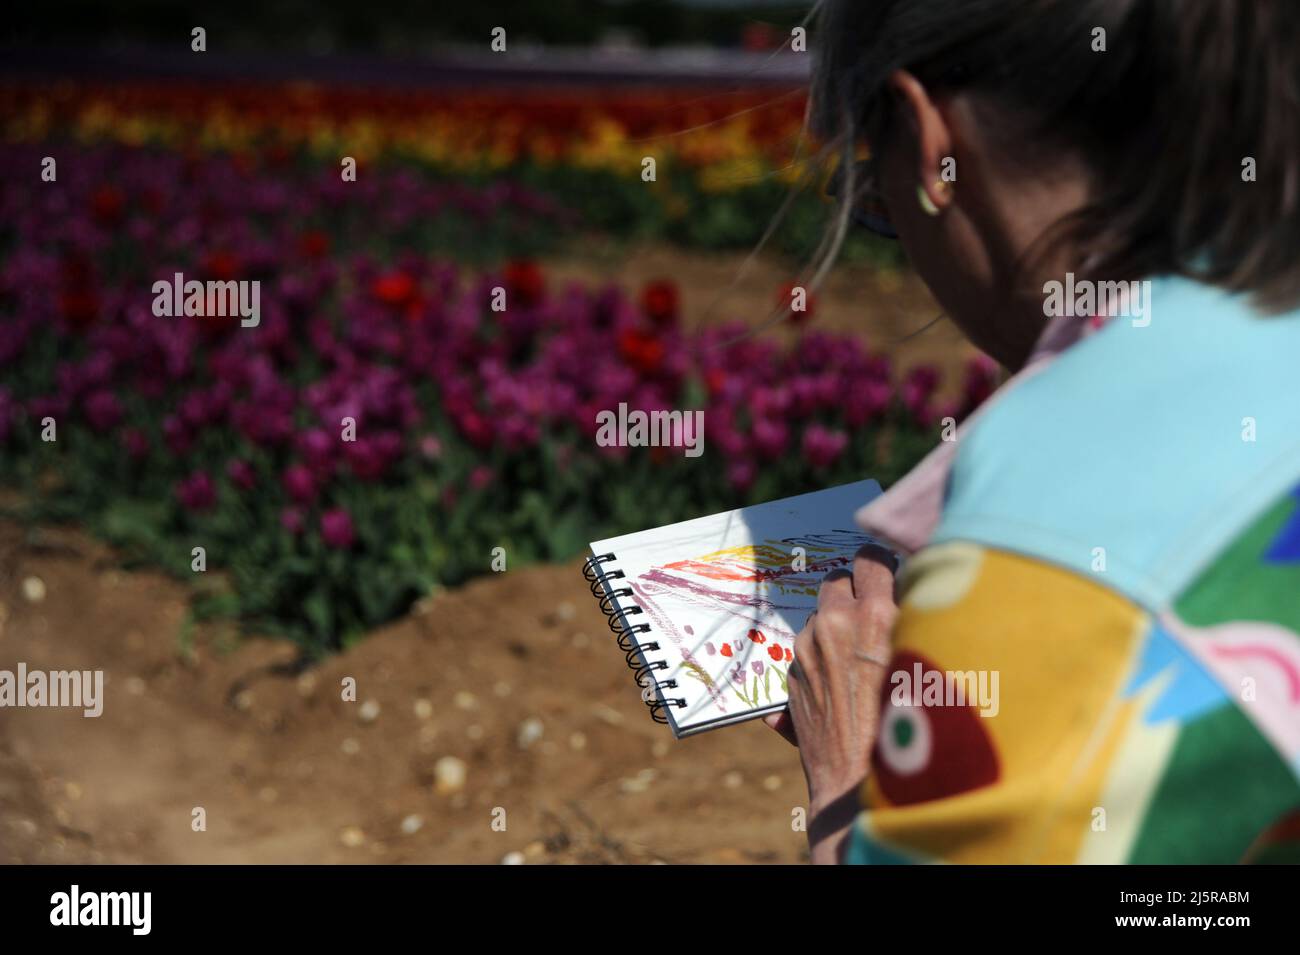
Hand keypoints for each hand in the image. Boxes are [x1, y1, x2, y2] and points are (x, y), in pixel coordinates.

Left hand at [764, 543, 897, 862]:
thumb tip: (909, 595)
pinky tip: (845, 685)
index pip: (871, 559)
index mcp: (872, 617)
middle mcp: (832, 626)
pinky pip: (808, 649)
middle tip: (874, 616)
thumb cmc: (908, 732)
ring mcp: (806, 650)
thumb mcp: (925, 670)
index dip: (881, 565)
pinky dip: (823, 656)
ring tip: (861, 659)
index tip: (888, 573)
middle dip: (854, 592)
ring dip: (836, 626)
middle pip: (837, 581)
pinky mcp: (791, 675)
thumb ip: (911, 625)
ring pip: (819, 616)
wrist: (859, 787)